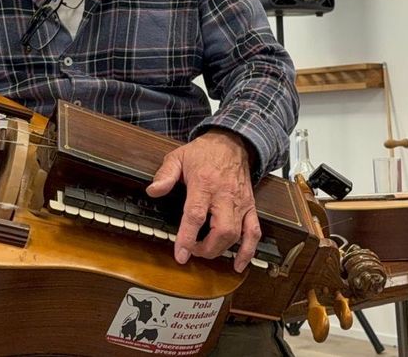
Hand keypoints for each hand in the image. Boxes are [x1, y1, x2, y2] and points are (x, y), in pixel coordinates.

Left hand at [146, 129, 260, 272]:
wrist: (233, 143)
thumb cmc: (205, 152)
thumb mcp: (178, 157)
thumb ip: (165, 175)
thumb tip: (153, 191)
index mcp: (205, 184)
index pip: (196, 215)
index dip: (187, 237)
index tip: (181, 254)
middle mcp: (225, 195)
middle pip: (221, 231)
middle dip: (206, 249)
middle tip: (193, 251)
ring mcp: (240, 203)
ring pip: (237, 235)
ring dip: (221, 250)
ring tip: (206, 251)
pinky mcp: (250, 207)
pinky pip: (254, 232)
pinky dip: (248, 251)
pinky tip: (239, 264)